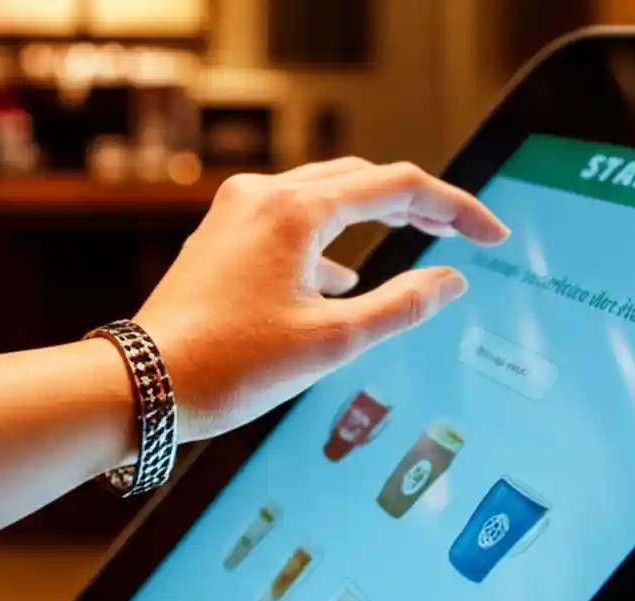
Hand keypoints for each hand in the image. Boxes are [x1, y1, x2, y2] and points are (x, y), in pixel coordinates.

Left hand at [135, 158, 508, 440]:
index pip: (399, 187)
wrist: (142, 386)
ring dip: (373, 216)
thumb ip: (402, 305)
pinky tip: (340, 278)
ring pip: (324, 195)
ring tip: (414, 242)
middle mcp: (264, 195)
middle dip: (416, 203)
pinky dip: (328, 239)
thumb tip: (451, 280)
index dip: (455, 210)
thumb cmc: (232, 366)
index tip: (492, 236)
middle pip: (362, 179)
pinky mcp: (220, 236)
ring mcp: (236, 212)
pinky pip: (290, 220)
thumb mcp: (333, 341)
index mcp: (296, 210)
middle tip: (461, 233)